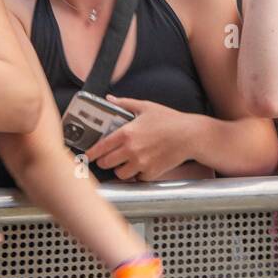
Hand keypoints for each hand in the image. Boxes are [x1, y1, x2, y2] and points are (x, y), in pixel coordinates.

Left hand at [86, 96, 201, 180]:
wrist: (191, 136)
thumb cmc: (170, 120)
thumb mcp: (147, 107)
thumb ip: (125, 103)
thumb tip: (110, 99)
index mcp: (127, 133)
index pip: (100, 148)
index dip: (90, 153)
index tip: (86, 156)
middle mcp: (131, 150)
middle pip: (106, 163)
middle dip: (106, 160)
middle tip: (110, 157)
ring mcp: (141, 163)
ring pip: (120, 174)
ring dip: (121, 169)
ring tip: (128, 161)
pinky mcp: (151, 173)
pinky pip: (137, 178)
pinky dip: (138, 174)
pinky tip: (144, 164)